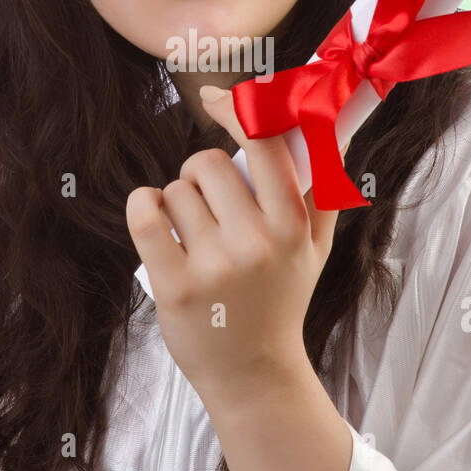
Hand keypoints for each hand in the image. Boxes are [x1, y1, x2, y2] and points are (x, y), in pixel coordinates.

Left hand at [125, 84, 344, 407]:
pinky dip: (143, 206)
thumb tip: (328, 122)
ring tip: (193, 233)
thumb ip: (323, 185)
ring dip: (177, 201)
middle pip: (208, 162)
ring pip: (176, 190)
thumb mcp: (315, 246)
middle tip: (211, 203)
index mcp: (293, 226)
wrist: (253, 374)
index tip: (215, 97)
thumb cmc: (281, 298)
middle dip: (202, 173)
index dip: (238, 108)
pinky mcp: (174, 287)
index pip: (265, 142)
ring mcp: (214, 267)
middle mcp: (257, 244)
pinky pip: (145, 214)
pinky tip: (154, 217)